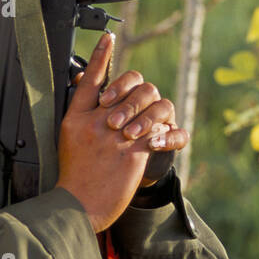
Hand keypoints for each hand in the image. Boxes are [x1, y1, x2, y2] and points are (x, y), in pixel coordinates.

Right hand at [56, 34, 188, 231]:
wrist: (79, 207)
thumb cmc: (74, 175)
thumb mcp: (67, 138)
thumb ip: (81, 112)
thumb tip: (87, 83)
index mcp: (76, 118)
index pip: (90, 79)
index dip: (100, 56)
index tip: (109, 37)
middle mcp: (95, 123)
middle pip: (126, 90)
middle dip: (136, 94)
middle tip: (136, 103)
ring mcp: (115, 137)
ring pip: (146, 107)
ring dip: (150, 114)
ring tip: (145, 127)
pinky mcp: (133, 153)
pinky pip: (155, 132)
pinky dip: (159, 135)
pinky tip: (156, 139)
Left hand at [97, 65, 188, 187]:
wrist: (112, 181)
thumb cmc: (97, 148)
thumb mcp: (85, 126)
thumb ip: (86, 100)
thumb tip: (77, 77)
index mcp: (128, 96)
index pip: (129, 79)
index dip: (119, 86)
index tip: (103, 100)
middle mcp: (146, 104)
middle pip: (147, 89)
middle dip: (129, 105)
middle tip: (112, 124)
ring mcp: (161, 121)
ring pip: (164, 107)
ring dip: (147, 119)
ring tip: (128, 135)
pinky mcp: (171, 140)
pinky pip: (180, 135)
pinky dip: (168, 138)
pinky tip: (152, 144)